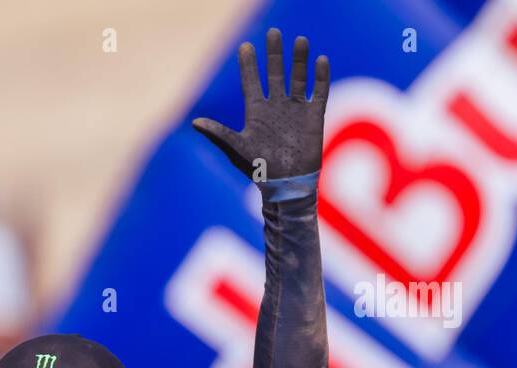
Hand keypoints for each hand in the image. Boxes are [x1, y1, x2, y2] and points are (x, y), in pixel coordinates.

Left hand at [192, 28, 329, 182]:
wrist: (286, 185)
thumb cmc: (259, 170)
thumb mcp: (237, 150)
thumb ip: (219, 134)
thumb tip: (195, 122)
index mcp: (257, 113)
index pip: (251, 82)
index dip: (248, 65)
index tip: (246, 45)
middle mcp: (276, 107)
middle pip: (276, 74)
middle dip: (275, 54)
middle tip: (274, 32)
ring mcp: (295, 111)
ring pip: (298, 79)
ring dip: (299, 60)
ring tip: (300, 40)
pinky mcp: (314, 117)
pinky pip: (318, 93)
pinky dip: (321, 78)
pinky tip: (321, 60)